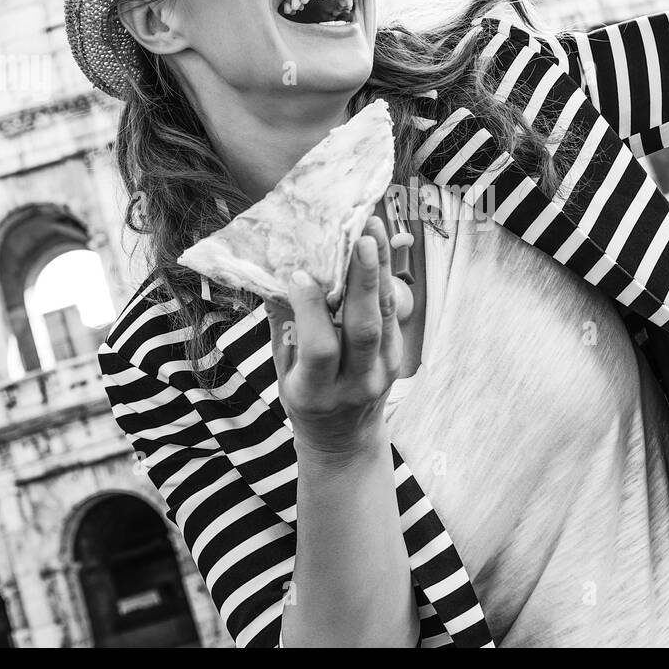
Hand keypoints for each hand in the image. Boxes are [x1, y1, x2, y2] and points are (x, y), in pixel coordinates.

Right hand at [261, 216, 407, 455]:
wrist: (345, 439)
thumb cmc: (304, 399)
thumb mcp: (281, 373)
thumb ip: (282, 326)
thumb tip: (270, 273)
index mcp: (316, 392)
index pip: (321, 348)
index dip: (312, 310)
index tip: (300, 275)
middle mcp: (354, 383)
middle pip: (364, 329)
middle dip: (363, 280)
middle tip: (361, 237)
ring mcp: (382, 371)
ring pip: (384, 317)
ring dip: (380, 269)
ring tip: (374, 229)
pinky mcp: (398, 357)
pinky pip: (393, 314)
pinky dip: (386, 279)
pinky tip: (380, 249)